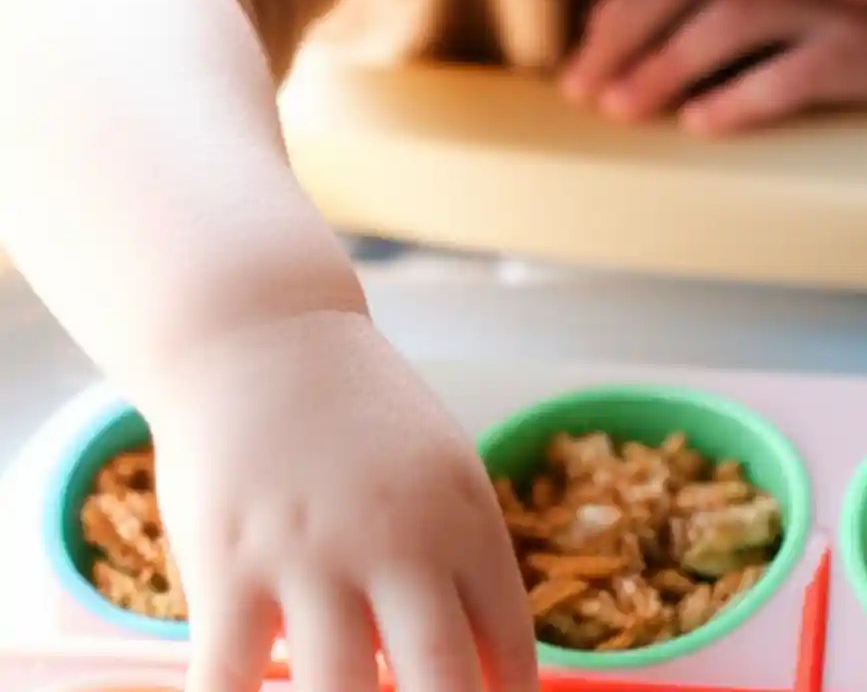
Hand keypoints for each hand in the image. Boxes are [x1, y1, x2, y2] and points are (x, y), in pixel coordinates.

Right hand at [147, 312, 535, 691]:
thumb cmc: (361, 411)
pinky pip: (230, 679)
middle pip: (443, 685)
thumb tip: (487, 661)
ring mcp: (312, 557)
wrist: (261, 336)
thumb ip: (464, 558)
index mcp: (466, 520)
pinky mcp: (229, 565)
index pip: (509, 646)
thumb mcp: (443, 467)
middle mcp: (399, 544)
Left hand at [561, 0, 866, 134]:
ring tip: (625, 110)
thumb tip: (632, 73)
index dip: (615, 14)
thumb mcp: (783, 28)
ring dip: (670, 63)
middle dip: (625, 34)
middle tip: (584, 92)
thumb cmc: (860, 44)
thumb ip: (718, 31)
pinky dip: (748, 94)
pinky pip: (804, 67)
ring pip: (738, 12)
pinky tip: (705, 125)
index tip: (575, 68)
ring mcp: (838, 4)